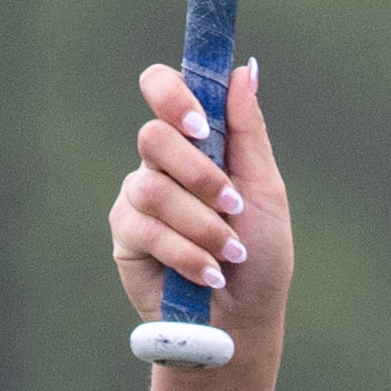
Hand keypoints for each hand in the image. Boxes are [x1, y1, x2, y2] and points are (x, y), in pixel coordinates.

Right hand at [109, 60, 293, 339]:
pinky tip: (208, 273)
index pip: (161, 90)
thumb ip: (249, 133)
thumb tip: (243, 70)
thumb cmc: (261, 257)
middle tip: (232, 206)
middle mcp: (161, 165)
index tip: (198, 122)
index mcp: (196, 144)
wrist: (243, 320)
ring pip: (152, 187)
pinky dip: (186, 252)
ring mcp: (138, 199)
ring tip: (230, 254)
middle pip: (153, 138)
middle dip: (199, 174)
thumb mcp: (265, 192)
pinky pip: (145, 228)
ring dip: (202, 225)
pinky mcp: (125, 235)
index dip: (170, 94)